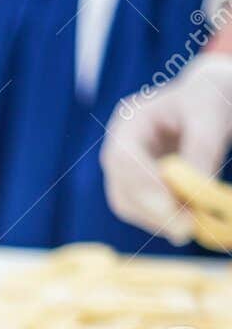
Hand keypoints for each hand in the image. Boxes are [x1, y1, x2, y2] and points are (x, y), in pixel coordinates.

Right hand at [102, 53, 231, 243]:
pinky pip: (142, 212)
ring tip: (192, 224)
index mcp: (129, 123)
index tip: (170, 206)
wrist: (205, 103)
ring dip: (158, 221)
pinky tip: (187, 221)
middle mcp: (118, 150)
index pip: (122, 159)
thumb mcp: (209, 114)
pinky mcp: (137, 188)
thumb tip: (197, 189)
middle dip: (153, 211)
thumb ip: (201, 147)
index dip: (143, 185)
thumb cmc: (206, 100)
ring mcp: (124, 171)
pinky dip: (163, 220)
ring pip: (129, 206)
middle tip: (186, 228)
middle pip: (122, 189)